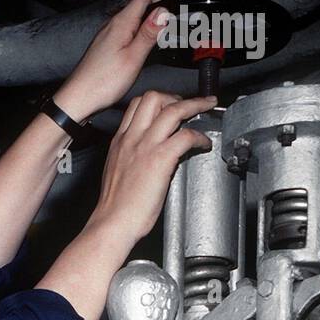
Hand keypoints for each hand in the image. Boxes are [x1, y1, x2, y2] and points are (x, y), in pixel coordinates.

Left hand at [54, 0, 170, 121]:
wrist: (77, 99)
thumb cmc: (102, 83)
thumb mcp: (133, 58)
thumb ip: (149, 33)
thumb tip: (164, 12)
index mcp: (121, 22)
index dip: (162, 2)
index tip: (169, 22)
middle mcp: (113, 24)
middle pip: (141, 6)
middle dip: (156, 19)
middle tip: (162, 41)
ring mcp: (108, 34)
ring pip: (134, 21)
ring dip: (146, 31)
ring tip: (149, 52)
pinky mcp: (105, 45)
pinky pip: (125, 34)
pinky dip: (136, 40)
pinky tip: (136, 57)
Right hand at [87, 91, 216, 249]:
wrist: (112, 223)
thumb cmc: (115, 207)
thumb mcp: (116, 172)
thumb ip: (130, 157)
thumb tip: (148, 155)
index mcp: (120, 141)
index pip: (137, 106)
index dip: (157, 100)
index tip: (170, 105)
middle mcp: (132, 138)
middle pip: (153, 97)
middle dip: (175, 97)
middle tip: (189, 105)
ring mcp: (146, 147)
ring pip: (172, 109)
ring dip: (194, 105)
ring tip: (206, 107)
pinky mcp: (160, 159)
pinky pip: (186, 136)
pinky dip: (200, 136)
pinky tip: (204, 143)